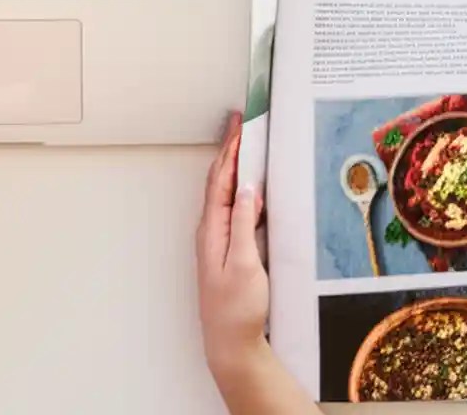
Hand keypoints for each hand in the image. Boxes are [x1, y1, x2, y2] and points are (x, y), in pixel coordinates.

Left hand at [196, 112, 268, 376]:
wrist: (232, 342)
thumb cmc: (237, 308)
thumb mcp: (245, 262)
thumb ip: (244, 222)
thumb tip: (247, 187)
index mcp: (212, 228)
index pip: (220, 179)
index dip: (231, 149)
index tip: (240, 124)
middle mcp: (211, 230)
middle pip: (220, 181)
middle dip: (232, 150)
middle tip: (244, 123)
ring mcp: (219, 240)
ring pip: (227, 193)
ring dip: (237, 168)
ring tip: (249, 144)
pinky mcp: (229, 250)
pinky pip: (234, 209)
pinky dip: (243, 190)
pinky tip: (255, 187)